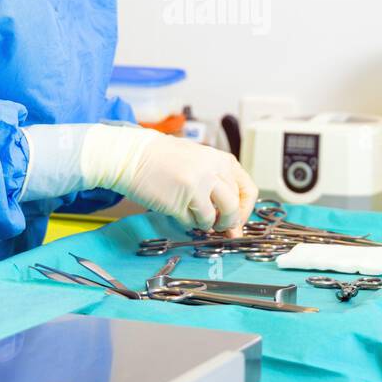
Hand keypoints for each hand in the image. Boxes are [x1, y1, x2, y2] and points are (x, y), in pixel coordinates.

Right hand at [81, 125, 256, 230]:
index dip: (246, 210)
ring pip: (213, 219)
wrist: (133, 156)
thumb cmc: (165, 159)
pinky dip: (188, 222)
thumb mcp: (200, 161)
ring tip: (194, 215)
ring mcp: (196, 187)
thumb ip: (220, 185)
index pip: (248, 190)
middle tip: (218, 226)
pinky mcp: (178, 202)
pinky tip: (178, 210)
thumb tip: (235, 222)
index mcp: (221, 160)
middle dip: (227, 223)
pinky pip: (192, 223)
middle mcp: (212, 171)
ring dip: (206, 224)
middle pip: (233, 208)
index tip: (237, 219)